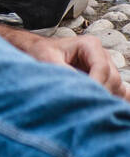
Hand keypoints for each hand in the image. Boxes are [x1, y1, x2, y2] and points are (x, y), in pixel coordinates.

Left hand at [0, 26, 128, 100]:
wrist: (38, 51)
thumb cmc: (41, 51)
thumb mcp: (45, 57)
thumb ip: (60, 69)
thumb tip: (76, 86)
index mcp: (89, 45)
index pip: (102, 67)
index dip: (97, 84)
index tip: (88, 98)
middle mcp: (101, 55)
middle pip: (112, 78)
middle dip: (102, 93)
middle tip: (88, 109)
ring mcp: (106, 67)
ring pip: (117, 86)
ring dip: (108, 99)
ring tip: (94, 112)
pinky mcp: (105, 79)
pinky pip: (119, 91)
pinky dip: (117, 100)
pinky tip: (113, 111)